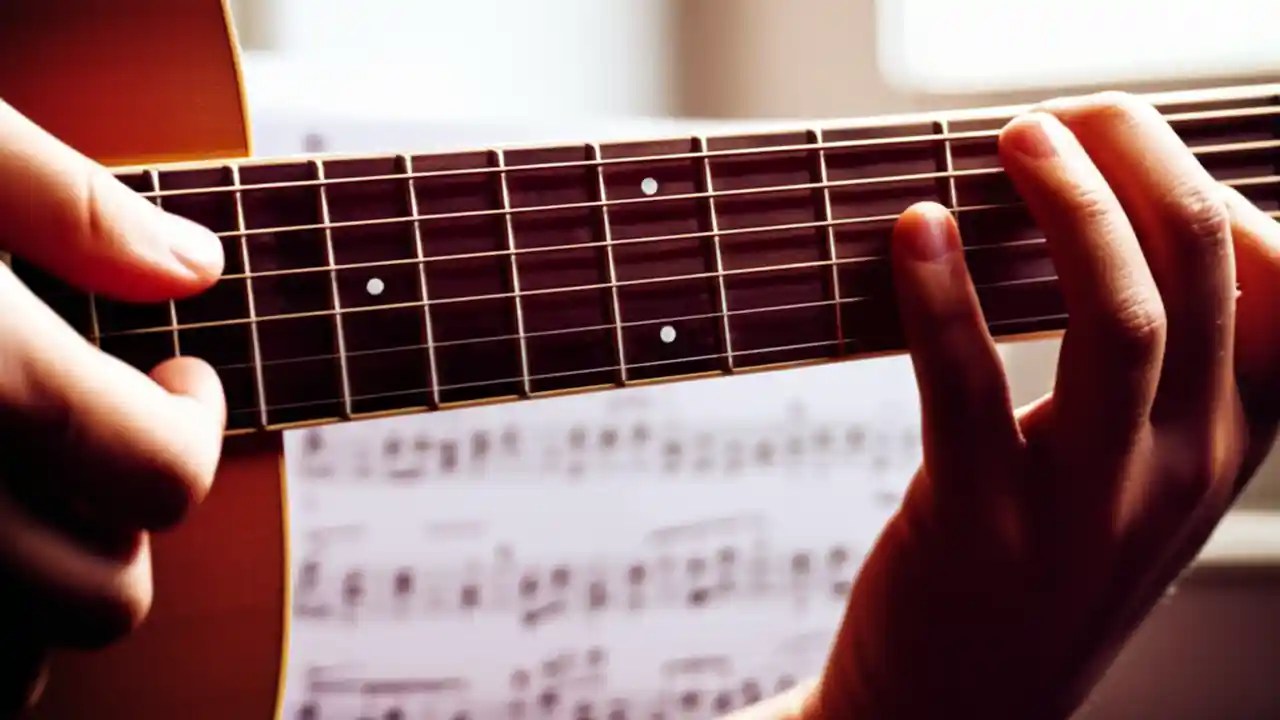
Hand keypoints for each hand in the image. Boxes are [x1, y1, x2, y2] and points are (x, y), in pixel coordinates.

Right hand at [0, 101, 226, 712]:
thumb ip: (65, 204)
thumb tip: (195, 264)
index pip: (161, 476)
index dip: (202, 422)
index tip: (187, 376)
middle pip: (106, 596)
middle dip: (137, 518)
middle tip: (111, 435)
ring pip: (11, 668)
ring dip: (51, 596)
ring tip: (31, 495)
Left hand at [802, 93, 1279, 718]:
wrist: (954, 714)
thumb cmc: (1035, 572)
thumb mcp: (1126, 477)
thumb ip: (1145, 373)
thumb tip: (1102, 226)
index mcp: (1228, 444)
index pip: (1278, 279)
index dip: (1206, 180)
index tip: (1123, 136)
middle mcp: (1183, 469)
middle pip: (1202, 263)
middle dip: (1141, 157)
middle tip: (1067, 112)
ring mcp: (1090, 504)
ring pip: (1118, 313)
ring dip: (1067, 203)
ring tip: (1013, 139)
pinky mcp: (982, 525)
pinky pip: (970, 384)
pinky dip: (940, 295)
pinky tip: (913, 232)